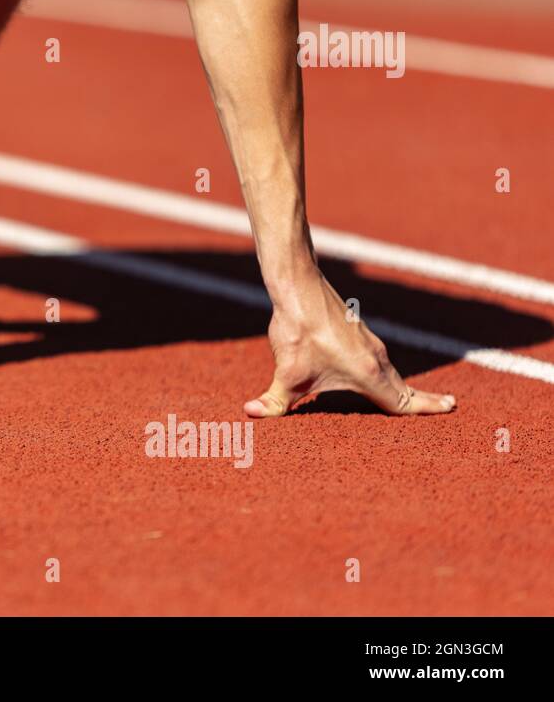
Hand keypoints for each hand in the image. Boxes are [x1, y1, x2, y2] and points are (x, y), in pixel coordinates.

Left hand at [246, 275, 456, 416]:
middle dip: (421, 398)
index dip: (425, 408)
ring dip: (401, 383)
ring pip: (389, 369)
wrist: (298, 288)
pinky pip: (376, 357)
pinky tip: (372, 371)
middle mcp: (376, 357)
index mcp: (369, 373)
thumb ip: (272, 402)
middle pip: (402, 386)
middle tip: (446, 405)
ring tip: (411, 395)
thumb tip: (251, 413)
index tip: (450, 408)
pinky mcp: (355, 331)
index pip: (402, 401)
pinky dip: (383, 368)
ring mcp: (367, 342)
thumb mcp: (285, 374)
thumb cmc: (298, 332)